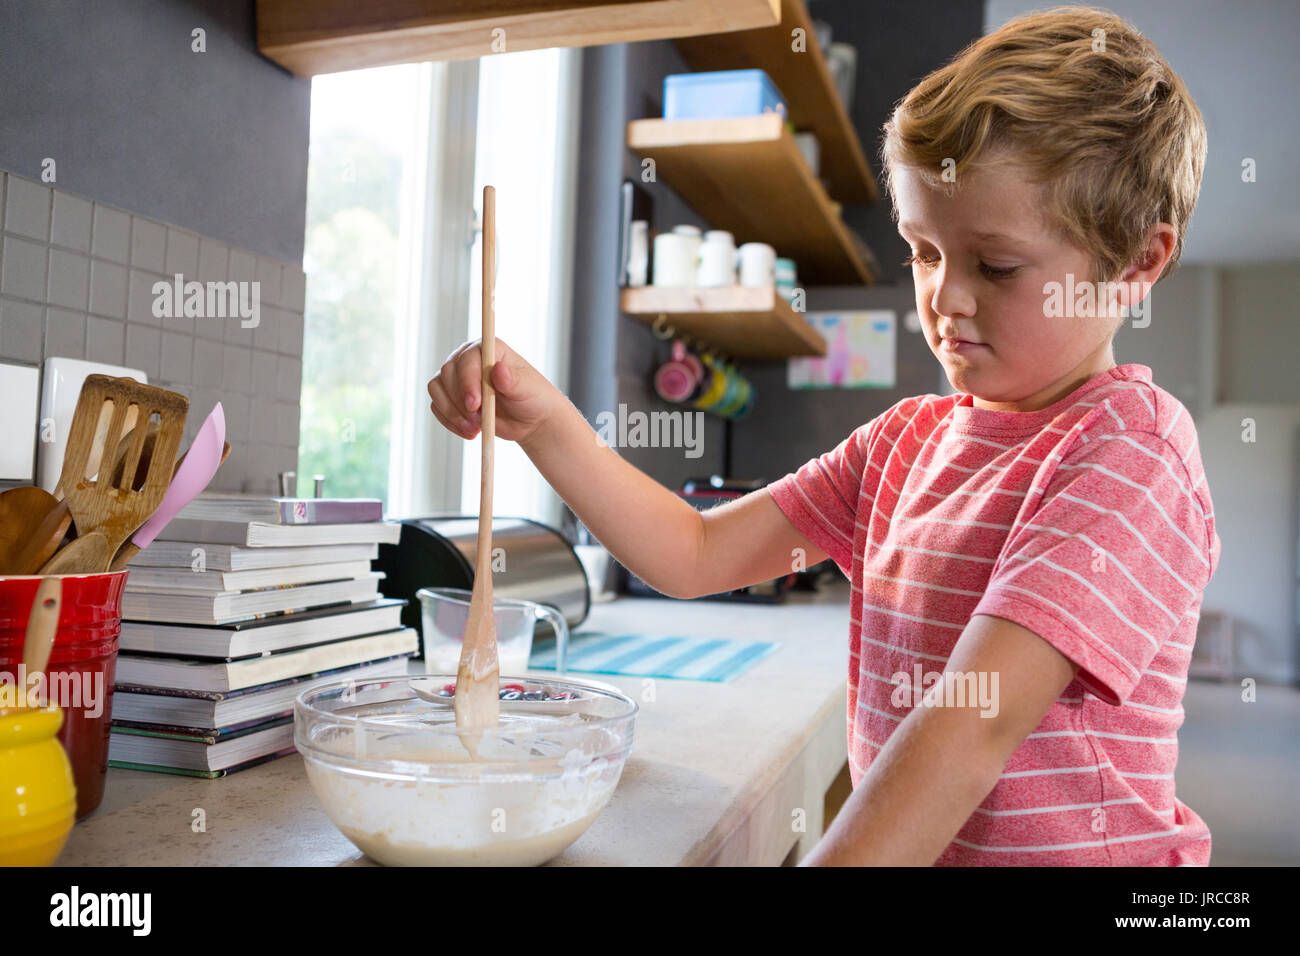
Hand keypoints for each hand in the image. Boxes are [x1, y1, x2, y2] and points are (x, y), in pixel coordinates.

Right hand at [427, 337, 557, 443]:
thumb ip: (513, 380)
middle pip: (447, 373)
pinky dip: (449, 421)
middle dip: (459, 401)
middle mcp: (468, 358)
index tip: (475, 404)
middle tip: (477, 422)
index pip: (468, 358)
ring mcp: (457, 377)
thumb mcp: (527, 390)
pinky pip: (437, 406)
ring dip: (453, 413)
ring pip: (437, 390)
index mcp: (489, 349)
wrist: (529, 420)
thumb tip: (499, 370)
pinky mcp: (451, 396)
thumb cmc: (532, 399)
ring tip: (475, 429)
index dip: (467, 381)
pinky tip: (469, 432)